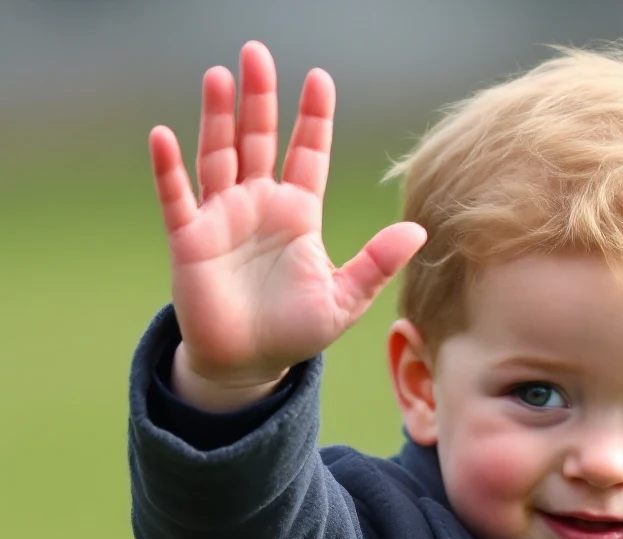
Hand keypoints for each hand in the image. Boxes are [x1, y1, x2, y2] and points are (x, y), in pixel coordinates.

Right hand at [148, 40, 426, 407]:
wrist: (249, 363)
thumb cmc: (296, 331)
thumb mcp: (344, 299)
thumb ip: (376, 264)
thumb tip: (418, 231)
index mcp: (298, 214)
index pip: (308, 155)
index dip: (313, 119)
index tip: (319, 78)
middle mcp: (260, 206)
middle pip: (259, 141)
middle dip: (260, 100)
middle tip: (258, 53)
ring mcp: (222, 218)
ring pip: (219, 156)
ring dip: (218, 118)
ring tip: (220, 76)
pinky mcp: (190, 239)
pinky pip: (176, 197)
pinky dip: (170, 169)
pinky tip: (165, 136)